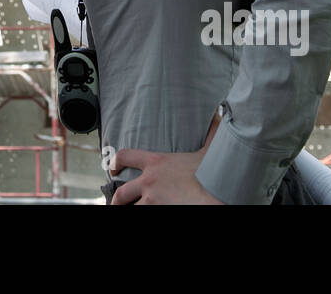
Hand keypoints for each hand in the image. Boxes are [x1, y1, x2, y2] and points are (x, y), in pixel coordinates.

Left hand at [109, 112, 225, 204]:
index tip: (112, 166)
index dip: (116, 161)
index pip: (127, 155)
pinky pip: (143, 214)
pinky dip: (144, 214)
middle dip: (117, 200)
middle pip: (122, 193)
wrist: (215, 190)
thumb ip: (209, 132)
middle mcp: (149, 180)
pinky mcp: (156, 209)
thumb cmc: (212, 171)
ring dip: (130, 210)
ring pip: (131, 208)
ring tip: (127, 211)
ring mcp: (151, 197)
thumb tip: (217, 115)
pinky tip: (145, 215)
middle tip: (115, 203)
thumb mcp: (208, 148)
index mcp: (157, 161)